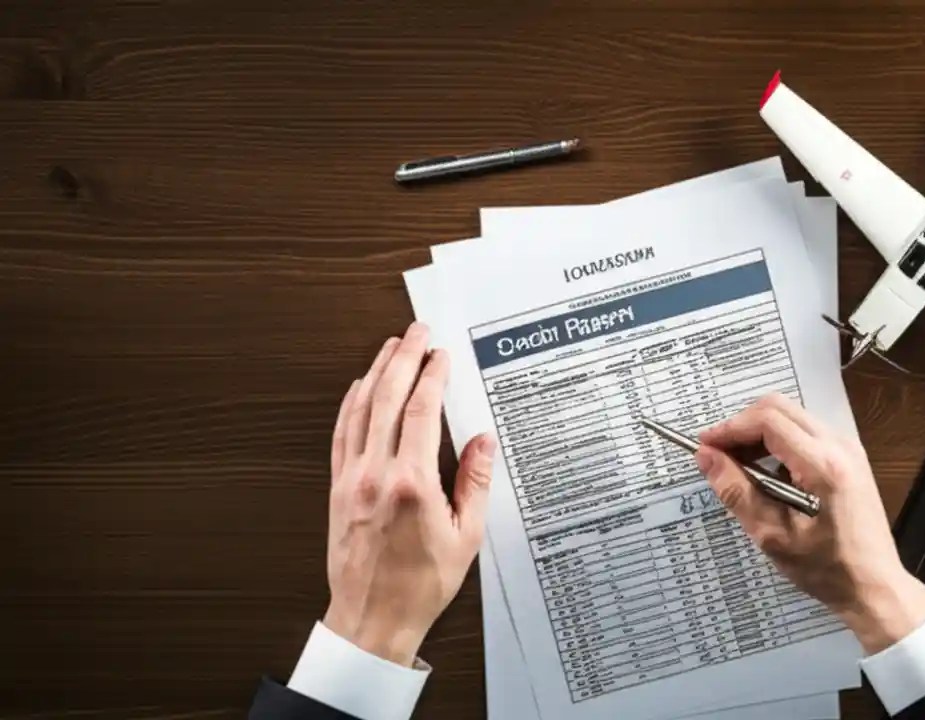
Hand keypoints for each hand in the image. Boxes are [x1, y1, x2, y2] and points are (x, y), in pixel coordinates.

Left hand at [323, 322, 495, 665]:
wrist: (373, 618)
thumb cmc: (421, 584)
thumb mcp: (466, 536)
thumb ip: (475, 483)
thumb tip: (483, 442)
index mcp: (412, 484)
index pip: (422, 411)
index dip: (432, 375)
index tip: (442, 355)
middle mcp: (377, 475)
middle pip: (387, 398)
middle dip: (403, 358)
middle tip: (416, 332)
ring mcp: (352, 479)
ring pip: (360, 410)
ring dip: (375, 372)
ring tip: (390, 347)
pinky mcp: (337, 489)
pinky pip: (342, 434)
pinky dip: (350, 404)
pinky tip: (358, 388)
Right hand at [695, 394, 924, 653]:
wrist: (874, 584)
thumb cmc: (827, 568)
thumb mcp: (773, 535)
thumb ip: (737, 492)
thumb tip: (706, 457)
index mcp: (823, 465)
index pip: (767, 420)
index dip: (730, 428)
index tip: (704, 446)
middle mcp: (840, 446)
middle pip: (779, 408)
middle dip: (742, 426)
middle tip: (717, 455)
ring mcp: (848, 448)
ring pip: (791, 416)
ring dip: (759, 434)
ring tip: (738, 467)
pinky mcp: (849, 457)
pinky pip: (805, 432)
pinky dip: (778, 443)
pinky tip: (766, 474)